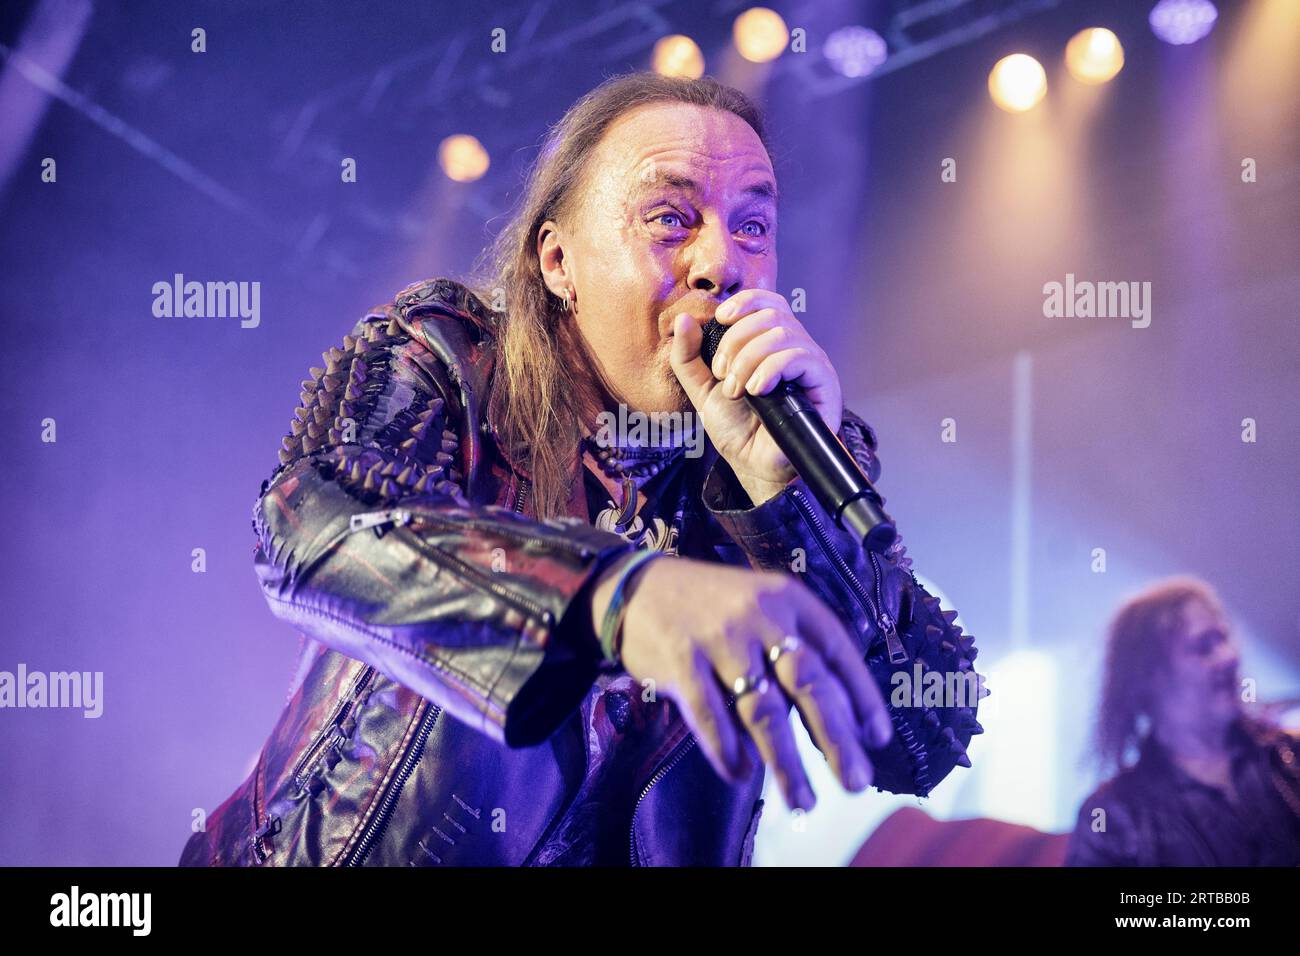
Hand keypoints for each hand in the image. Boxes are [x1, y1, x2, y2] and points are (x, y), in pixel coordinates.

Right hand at [594, 555, 893, 811]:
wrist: (635, 587)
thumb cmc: (711, 605)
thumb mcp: (762, 606)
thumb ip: (796, 648)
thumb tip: (837, 716)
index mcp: (788, 600)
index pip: (837, 651)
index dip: (861, 696)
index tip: (877, 739)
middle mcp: (760, 616)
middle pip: (809, 683)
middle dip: (836, 739)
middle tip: (855, 782)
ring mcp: (719, 639)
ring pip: (763, 710)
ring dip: (786, 762)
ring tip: (804, 801)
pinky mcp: (681, 661)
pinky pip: (711, 717)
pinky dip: (728, 752)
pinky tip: (742, 775)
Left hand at [669, 290, 842, 505]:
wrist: (755, 464)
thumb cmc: (737, 429)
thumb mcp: (702, 389)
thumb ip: (688, 357)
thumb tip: (684, 319)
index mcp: (770, 343)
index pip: (767, 302)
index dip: (745, 302)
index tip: (721, 318)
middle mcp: (795, 347)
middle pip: (770, 315)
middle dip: (737, 341)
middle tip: (723, 374)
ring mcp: (812, 363)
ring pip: (782, 334)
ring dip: (749, 360)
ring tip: (737, 390)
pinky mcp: (824, 382)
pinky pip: (799, 357)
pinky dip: (770, 370)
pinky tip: (756, 391)